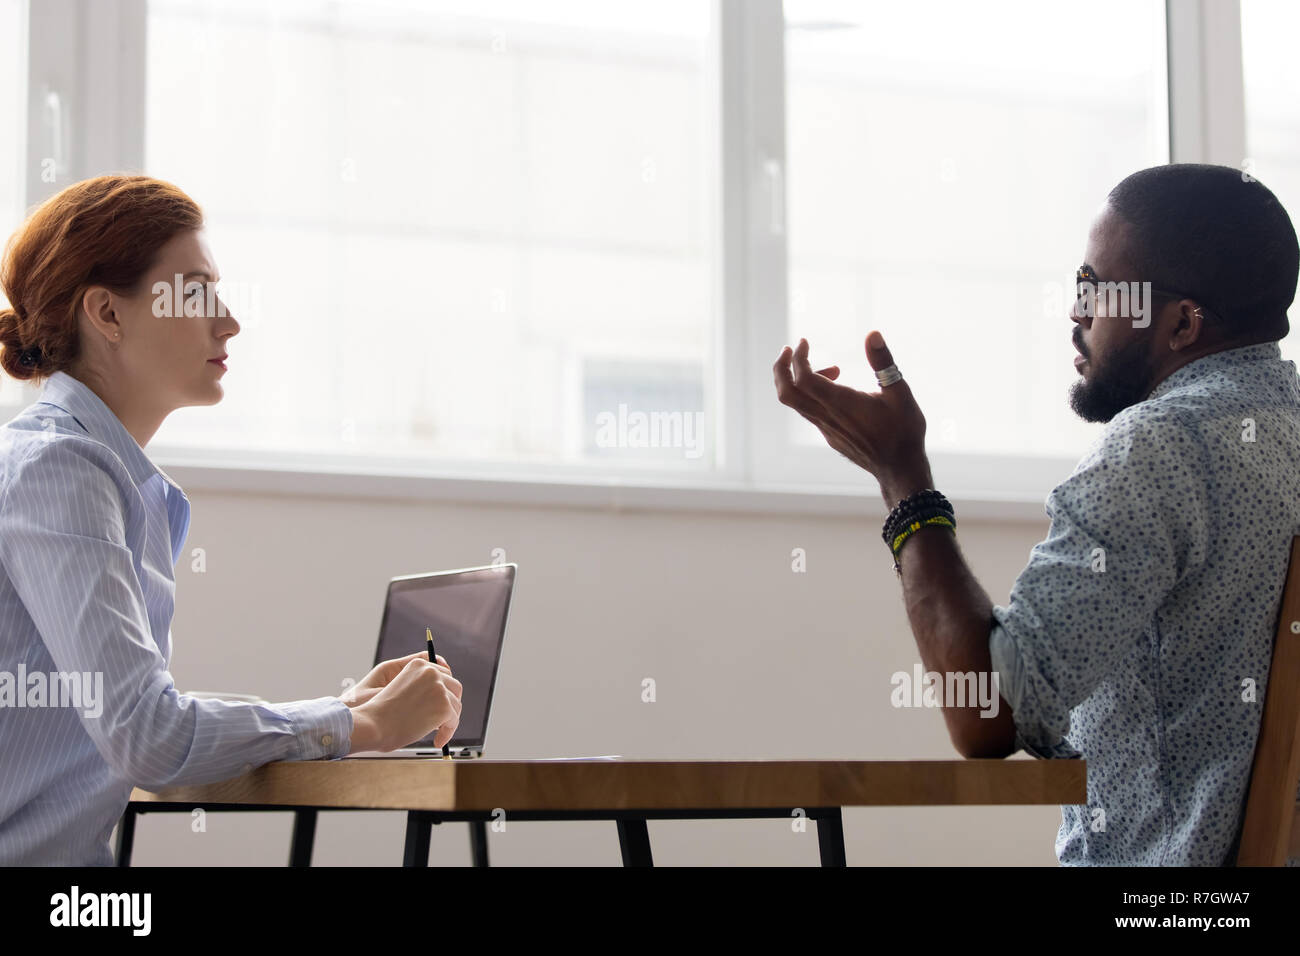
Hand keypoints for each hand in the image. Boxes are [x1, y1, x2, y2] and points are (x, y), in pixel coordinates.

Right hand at [350, 655, 462, 752]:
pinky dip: (447, 732)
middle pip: (454, 687)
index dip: (444, 692)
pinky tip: (437, 740)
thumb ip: (420, 686)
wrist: (372, 725)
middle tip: (444, 720)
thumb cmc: (381, 713)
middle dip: (450, 704)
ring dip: (449, 720)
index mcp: (418, 664)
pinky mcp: (444, 706)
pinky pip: (453, 721)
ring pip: (456, 705)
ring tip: (438, 732)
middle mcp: (431, 671)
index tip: (442, 705)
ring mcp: (439, 688)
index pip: (443, 674)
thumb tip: (442, 698)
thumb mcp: (402, 688)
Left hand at [773, 330, 932, 506]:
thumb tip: (872, 334)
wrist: (900, 469)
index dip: (798, 358)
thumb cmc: (904, 432)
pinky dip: (811, 394)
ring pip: (796, 403)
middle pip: (786, 393)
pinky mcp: (830, 436)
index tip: (804, 341)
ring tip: (831, 369)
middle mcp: (827, 417)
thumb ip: (883, 363)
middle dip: (781, 368)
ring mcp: (826, 429)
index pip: (803, 378)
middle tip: (791, 350)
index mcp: (841, 404)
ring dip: (798, 380)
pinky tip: (836, 388)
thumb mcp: (900, 393)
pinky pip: (809, 412)